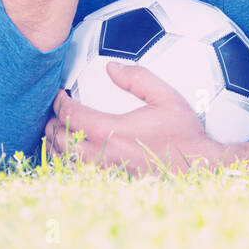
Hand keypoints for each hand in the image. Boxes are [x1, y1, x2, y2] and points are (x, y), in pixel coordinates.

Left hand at [45, 62, 215, 173]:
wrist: (196, 166)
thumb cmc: (183, 132)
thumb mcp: (167, 97)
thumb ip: (138, 78)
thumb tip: (112, 67)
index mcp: (111, 130)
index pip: (69, 115)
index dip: (58, 101)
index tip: (60, 92)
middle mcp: (101, 153)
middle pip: (58, 138)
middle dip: (52, 121)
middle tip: (55, 110)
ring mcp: (102, 171)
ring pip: (62, 158)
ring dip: (56, 142)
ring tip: (59, 129)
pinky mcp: (107, 180)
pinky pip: (75, 171)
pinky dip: (67, 159)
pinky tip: (73, 151)